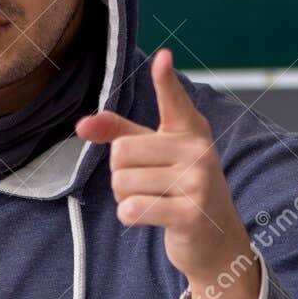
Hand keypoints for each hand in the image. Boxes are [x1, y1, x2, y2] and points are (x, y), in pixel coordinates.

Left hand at [76, 49, 258, 298]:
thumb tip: (81, 125)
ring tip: (154, 201)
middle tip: (150, 185)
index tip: (162, 58)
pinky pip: (132, 208)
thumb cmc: (179, 189)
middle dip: (121, 174)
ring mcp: (198, 181)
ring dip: (126, 197)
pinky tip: (152, 218)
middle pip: (120, 152)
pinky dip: (131, 216)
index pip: (173, 99)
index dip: (165, 80)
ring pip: (122, 182)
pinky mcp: (191, 213)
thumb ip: (119, 134)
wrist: (215, 240)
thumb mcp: (153, 156)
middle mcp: (198, 150)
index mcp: (189, 130)